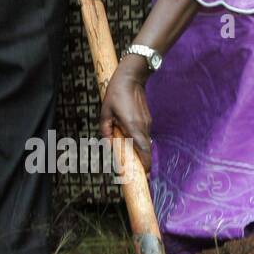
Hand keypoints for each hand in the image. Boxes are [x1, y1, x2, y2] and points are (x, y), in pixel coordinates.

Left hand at [99, 57, 152, 173]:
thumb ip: (106, 130)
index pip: (144, 152)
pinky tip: (130, 141)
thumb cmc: (116, 94)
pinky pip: (144, 135)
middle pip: (147, 151)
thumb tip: (108, 144)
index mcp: (134, 127)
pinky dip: (139, 142)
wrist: (132, 77)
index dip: (146, 166)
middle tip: (140, 176)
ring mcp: (148, 123)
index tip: (145, 176)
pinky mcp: (148, 119)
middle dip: (144, 163)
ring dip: (140, 152)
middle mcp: (144, 127)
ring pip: (145, 143)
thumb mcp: (105, 112)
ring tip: (132, 159)